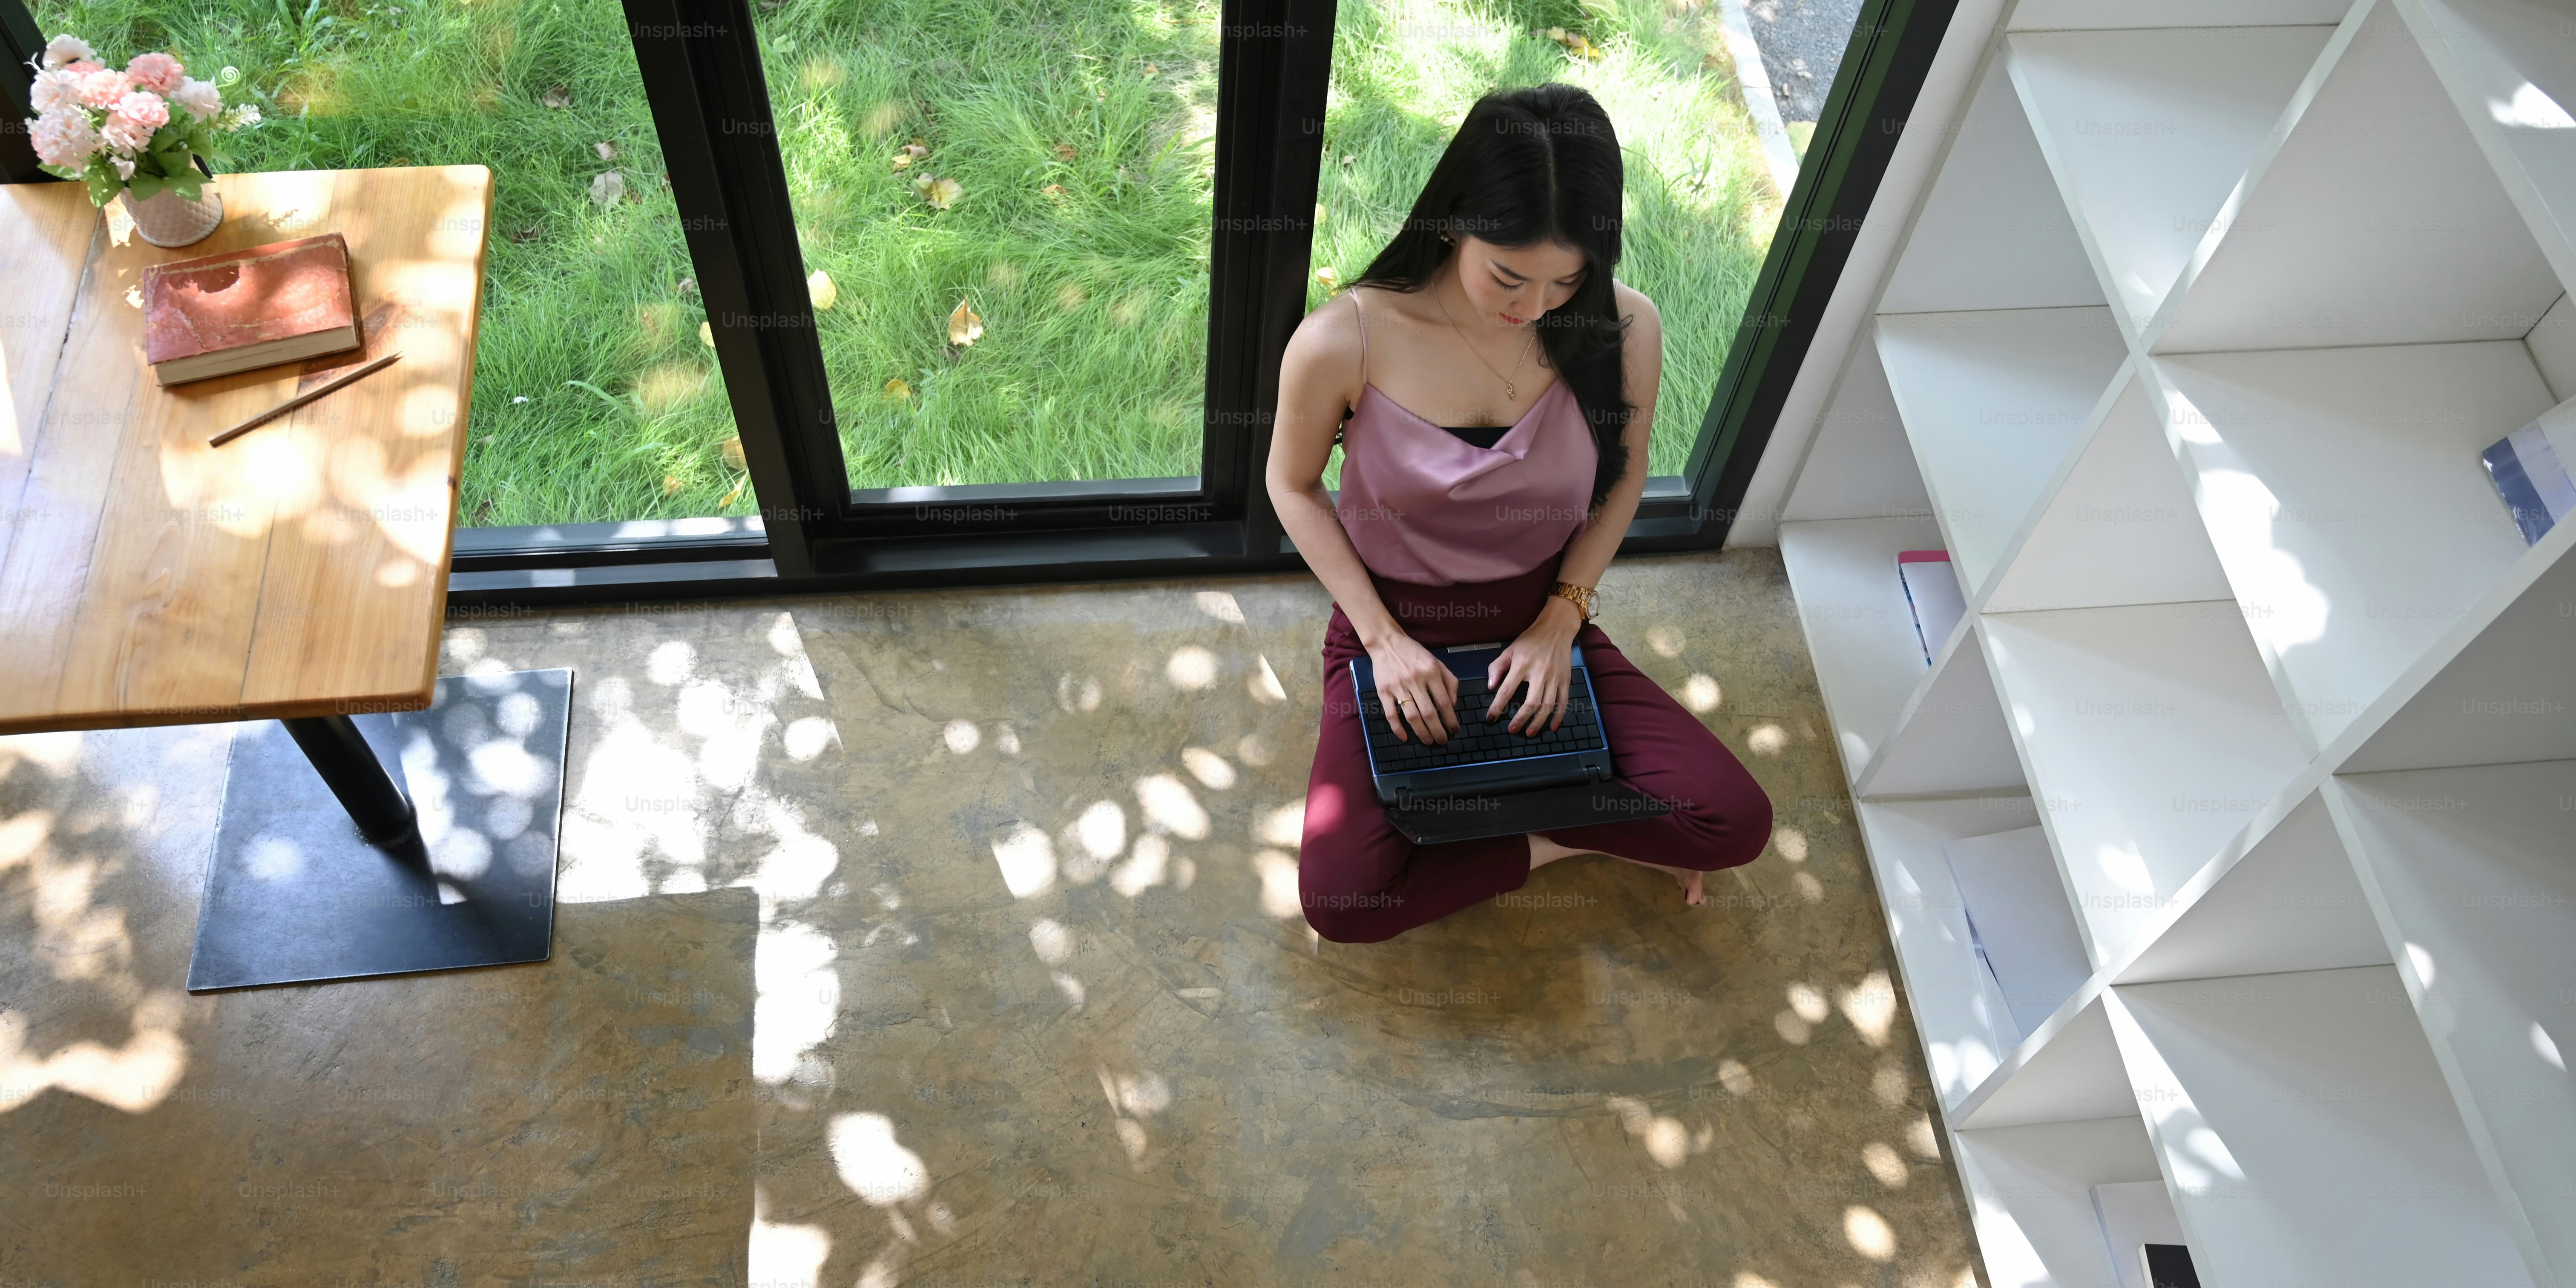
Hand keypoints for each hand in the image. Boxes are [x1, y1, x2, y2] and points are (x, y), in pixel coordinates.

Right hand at [1362, 629, 1458, 744]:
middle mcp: (1415, 680)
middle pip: (1429, 713)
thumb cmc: (1414, 653)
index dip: (1450, 719)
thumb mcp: (1437, 662)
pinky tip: (1404, 737)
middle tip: (1443, 741)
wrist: (1387, 642)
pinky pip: (1391, 713)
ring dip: (1421, 732)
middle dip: (1438, 731)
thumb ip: (1450, 681)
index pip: (1444, 702)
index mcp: (1431, 672)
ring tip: (1428, 741)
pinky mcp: (1383, 691)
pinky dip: (1397, 728)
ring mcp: (1398, 686)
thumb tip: (1453, 704)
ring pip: (1412, 716)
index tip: (1454, 730)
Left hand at [1488, 596, 1582, 734]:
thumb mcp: (1509, 649)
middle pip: (1531, 702)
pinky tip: (1552, 726)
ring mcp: (1554, 677)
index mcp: (1522, 664)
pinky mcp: (1565, 680)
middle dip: (1521, 719)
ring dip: (1538, 722)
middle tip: (1512, 730)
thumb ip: (1497, 667)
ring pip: (1548, 706)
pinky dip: (1558, 716)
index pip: (1507, 690)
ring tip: (1529, 733)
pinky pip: (1563, 702)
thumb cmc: (1531, 640)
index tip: (1491, 718)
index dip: (1497, 707)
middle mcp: (1539, 672)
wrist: (1557, 628)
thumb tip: (1491, 686)